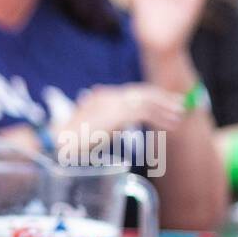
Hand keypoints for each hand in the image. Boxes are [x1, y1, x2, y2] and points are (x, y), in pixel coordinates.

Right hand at [56, 82, 184, 140]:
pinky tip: (171, 124)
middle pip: (142, 92)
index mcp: (101, 97)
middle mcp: (108, 96)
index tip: (166, 102)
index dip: (150, 96)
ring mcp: (112, 104)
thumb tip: (117, 126)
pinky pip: (145, 113)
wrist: (56, 143)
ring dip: (166, 108)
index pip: (131, 92)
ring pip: (147, 101)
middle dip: (163, 98)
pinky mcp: (116, 115)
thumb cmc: (67, 142)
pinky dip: (161, 117)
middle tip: (181, 104)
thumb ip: (103, 124)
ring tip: (180, 115)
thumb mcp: (88, 129)